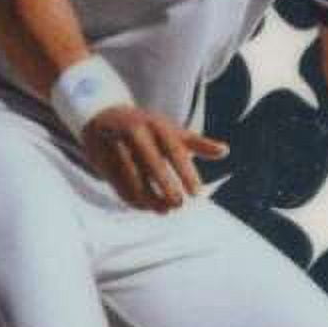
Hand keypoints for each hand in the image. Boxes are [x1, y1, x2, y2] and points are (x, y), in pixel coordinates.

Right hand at [80, 106, 227, 211]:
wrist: (102, 115)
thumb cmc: (147, 127)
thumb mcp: (172, 130)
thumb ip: (197, 143)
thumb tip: (225, 150)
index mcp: (157, 125)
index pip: (174, 151)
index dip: (186, 172)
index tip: (197, 194)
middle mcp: (135, 133)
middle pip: (152, 163)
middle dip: (166, 185)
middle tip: (179, 204)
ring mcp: (116, 145)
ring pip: (133, 177)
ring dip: (149, 197)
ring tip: (164, 211)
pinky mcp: (101, 159)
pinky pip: (118, 183)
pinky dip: (133, 199)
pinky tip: (147, 208)